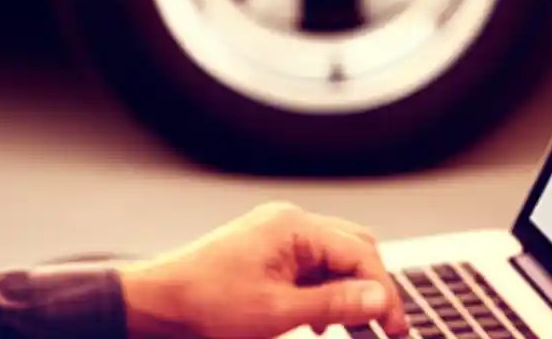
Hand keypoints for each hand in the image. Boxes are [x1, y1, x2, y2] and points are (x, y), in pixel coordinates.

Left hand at [118, 202, 409, 337]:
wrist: (157, 305)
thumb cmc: (206, 304)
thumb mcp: (278, 312)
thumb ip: (334, 303)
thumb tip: (380, 299)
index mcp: (294, 227)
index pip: (360, 253)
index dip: (383, 293)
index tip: (395, 328)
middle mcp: (287, 223)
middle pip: (353, 248)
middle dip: (371, 287)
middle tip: (384, 327)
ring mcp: (275, 235)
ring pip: (333, 259)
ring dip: (347, 292)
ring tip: (353, 329)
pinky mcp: (265, 253)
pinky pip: (309, 267)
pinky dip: (323, 292)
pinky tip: (319, 323)